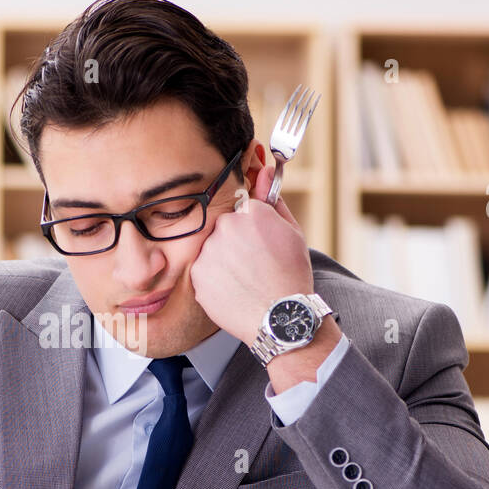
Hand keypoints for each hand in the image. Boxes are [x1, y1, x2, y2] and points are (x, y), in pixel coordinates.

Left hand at [189, 157, 313, 346]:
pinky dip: (215, 280)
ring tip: (245, 280)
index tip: (261, 246)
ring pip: (212, 250)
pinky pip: (203, 272)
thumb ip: (273, 200)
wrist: (280, 318)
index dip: (254, 230)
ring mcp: (208, 253)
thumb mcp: (292, 232)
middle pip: (225, 228)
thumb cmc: (291, 276)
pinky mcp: (197, 277)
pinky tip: (234, 290)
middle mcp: (224, 228)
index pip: (244, 210)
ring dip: (223, 261)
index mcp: (249, 212)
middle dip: (236, 243)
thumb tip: (264, 170)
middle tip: (254, 265)